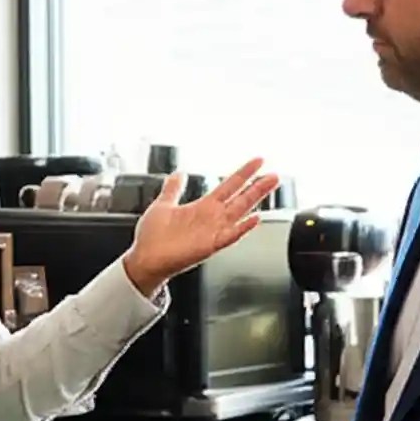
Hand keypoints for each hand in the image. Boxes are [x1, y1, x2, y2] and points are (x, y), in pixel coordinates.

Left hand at [123, 157, 279, 295]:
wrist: (145, 259)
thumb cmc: (153, 237)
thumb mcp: (163, 204)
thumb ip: (173, 189)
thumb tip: (178, 173)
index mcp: (202, 207)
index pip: (228, 186)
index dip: (243, 173)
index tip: (258, 162)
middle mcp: (211, 218)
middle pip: (240, 198)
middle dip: (257, 186)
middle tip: (274, 174)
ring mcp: (212, 231)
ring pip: (240, 211)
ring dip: (256, 198)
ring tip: (270, 185)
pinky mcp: (209, 246)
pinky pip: (230, 236)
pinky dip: (242, 228)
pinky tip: (256, 219)